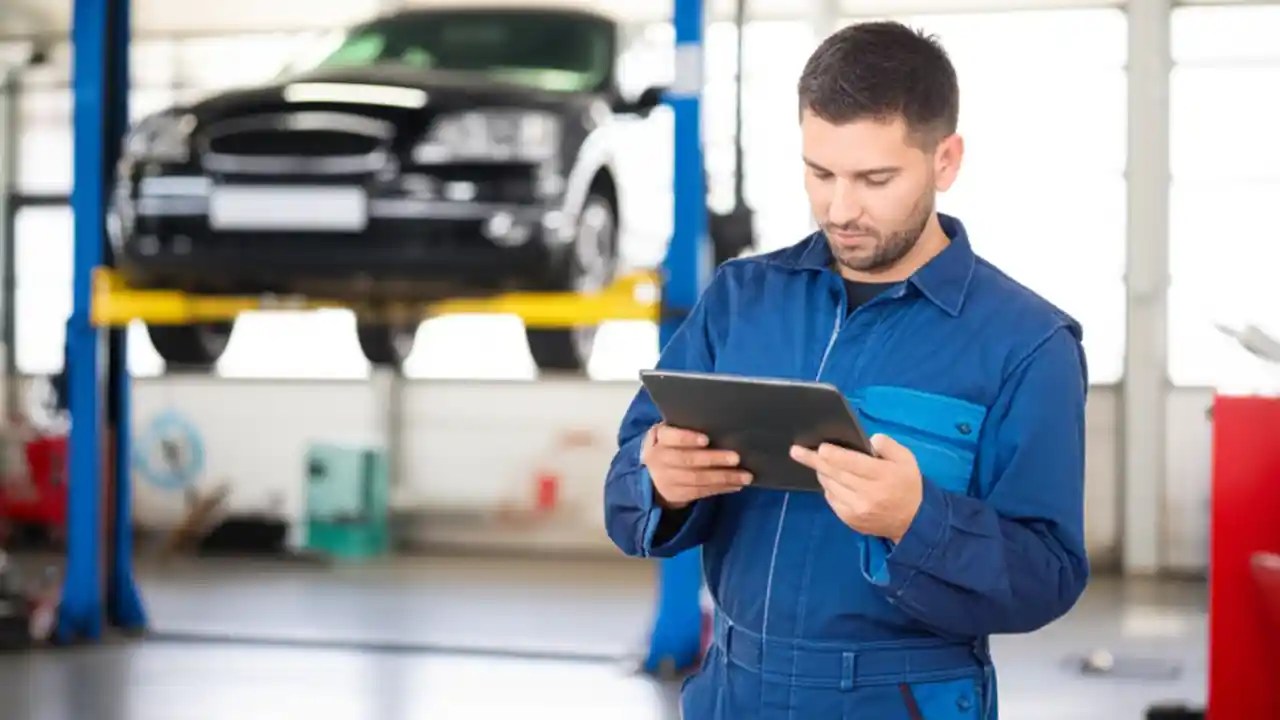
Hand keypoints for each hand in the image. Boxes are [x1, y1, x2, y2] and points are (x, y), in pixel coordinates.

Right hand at [641, 424, 752, 509]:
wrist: (648, 475)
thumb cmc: (668, 445)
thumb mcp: (667, 433)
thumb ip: (683, 428)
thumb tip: (717, 425)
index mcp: (658, 439)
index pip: (671, 438)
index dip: (687, 439)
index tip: (706, 439)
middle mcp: (660, 460)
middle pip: (687, 460)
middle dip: (713, 459)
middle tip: (736, 458)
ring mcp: (667, 480)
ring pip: (697, 479)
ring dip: (723, 478)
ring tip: (744, 476)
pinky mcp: (677, 495)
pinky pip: (702, 492)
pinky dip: (721, 488)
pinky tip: (736, 485)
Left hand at [789, 434, 922, 542]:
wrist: (913, 521)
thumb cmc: (907, 485)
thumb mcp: (907, 459)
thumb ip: (888, 446)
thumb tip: (869, 440)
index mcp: (882, 476)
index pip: (851, 463)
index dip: (832, 455)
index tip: (820, 447)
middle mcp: (867, 494)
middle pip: (834, 474)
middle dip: (814, 460)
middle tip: (796, 451)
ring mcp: (856, 509)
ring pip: (830, 486)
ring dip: (822, 473)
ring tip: (817, 462)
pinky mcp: (850, 520)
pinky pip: (831, 499)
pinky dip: (829, 488)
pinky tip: (831, 480)